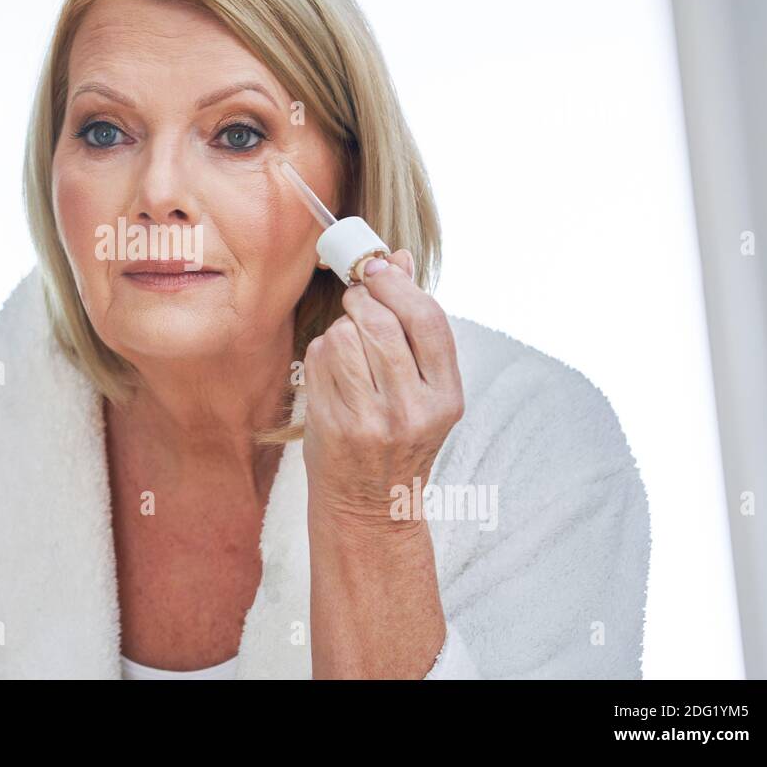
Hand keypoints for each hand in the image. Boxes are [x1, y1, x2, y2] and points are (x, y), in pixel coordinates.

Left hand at [302, 249, 464, 530]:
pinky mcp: (332, 424)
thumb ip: (415, 327)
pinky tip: (332, 371)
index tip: (378, 269)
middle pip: (380, 322)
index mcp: (447, 397)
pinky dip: (321, 352)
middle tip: (357, 299)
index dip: (399, 284)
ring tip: (348, 346)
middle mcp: (413, 410)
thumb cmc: (399, 439)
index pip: (428, 320)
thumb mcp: (424, 390)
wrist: (370, 507)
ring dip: (340, 327)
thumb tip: (399, 259)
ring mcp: (371, 420)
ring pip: (344, 336)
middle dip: (362, 299)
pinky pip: (319, 359)